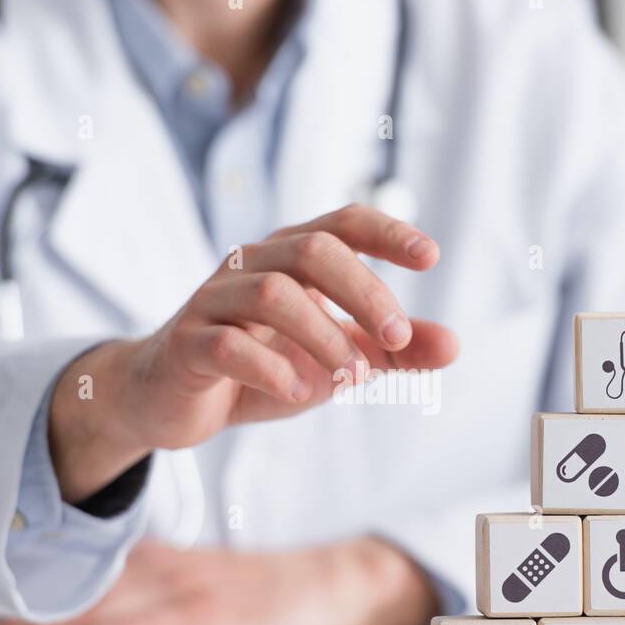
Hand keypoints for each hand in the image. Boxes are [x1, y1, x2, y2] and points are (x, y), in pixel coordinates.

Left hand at [0, 537, 436, 624]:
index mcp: (169, 562)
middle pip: (81, 597)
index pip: (88, 580)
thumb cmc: (281, 589)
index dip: (37, 598)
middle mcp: (169, 571)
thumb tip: (121, 600)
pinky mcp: (211, 620)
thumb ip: (169, 584)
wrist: (338, 581)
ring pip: (100, 613)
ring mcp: (188, 593)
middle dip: (22, 621)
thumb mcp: (216, 578)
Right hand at [48, 204, 458, 499]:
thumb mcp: (337, 359)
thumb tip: (453, 345)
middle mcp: (251, 266)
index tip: (430, 257)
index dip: (386, 233)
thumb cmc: (260, 366)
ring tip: (351, 378)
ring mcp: (213, 302)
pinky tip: (299, 393)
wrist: (171, 400)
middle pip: (313, 250)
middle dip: (364, 293)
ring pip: (272, 294)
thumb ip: (392, 352)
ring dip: (324, 337)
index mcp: (290, 259)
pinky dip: (271, 370)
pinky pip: (227, 345)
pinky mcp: (187, 344)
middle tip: (397, 339)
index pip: (341, 223)